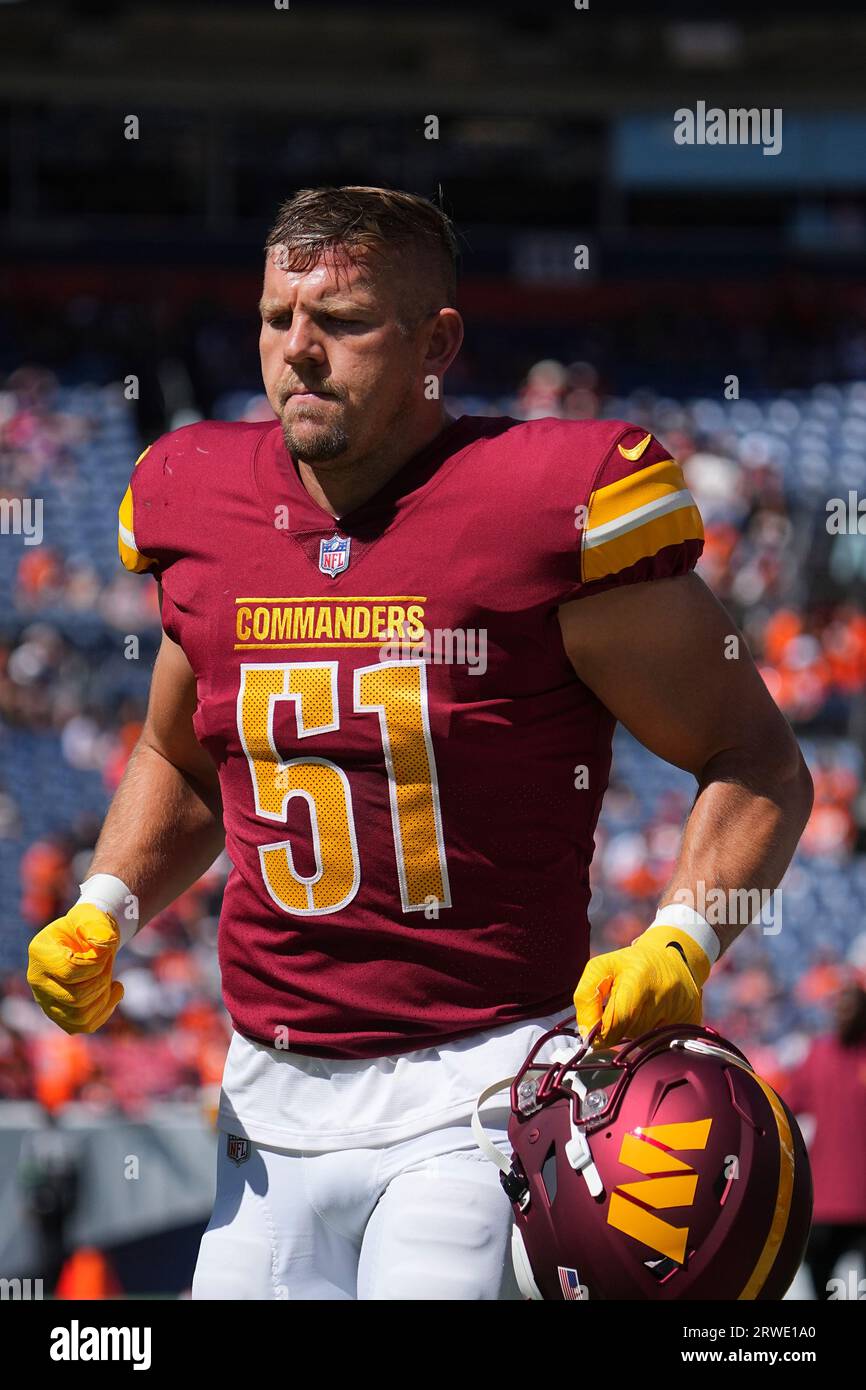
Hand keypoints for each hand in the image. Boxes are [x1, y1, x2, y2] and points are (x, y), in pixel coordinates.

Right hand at [27, 903, 122, 1033]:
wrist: (87, 938)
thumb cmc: (89, 926)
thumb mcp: (93, 917)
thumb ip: (98, 927)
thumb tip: (103, 947)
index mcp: (40, 953)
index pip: (70, 972)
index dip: (97, 964)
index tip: (106, 951)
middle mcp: (37, 980)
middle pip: (76, 998)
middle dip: (102, 981)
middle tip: (109, 965)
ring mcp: (46, 1000)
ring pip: (80, 1017)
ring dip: (104, 1000)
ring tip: (111, 980)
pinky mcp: (60, 1014)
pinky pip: (83, 1026)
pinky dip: (104, 1012)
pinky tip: (112, 992)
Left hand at [573, 922, 711, 1045]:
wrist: (672, 955)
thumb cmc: (631, 964)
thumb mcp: (601, 968)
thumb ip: (586, 997)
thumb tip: (585, 1033)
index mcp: (639, 979)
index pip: (615, 1022)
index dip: (600, 1032)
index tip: (593, 1031)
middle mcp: (664, 995)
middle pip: (629, 1032)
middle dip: (618, 1026)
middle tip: (622, 1007)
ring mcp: (682, 1009)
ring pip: (645, 1038)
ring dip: (636, 1029)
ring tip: (640, 1007)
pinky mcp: (692, 1020)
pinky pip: (662, 1040)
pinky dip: (653, 1032)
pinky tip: (655, 1014)